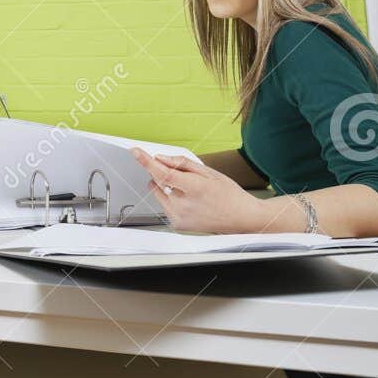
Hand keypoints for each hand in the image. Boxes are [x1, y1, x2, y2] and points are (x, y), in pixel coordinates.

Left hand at [131, 148, 260, 234]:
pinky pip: (164, 205)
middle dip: (163, 173)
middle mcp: (185, 206)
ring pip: (158, 193)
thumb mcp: (209, 172)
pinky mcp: (177, 225)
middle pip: (158, 182)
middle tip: (184, 176)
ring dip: (166, 187)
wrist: (242, 219)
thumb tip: (161, 158)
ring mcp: (180, 218)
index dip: (147, 162)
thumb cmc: (229, 195)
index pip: (164, 173)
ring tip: (190, 191)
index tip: (136, 152)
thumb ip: (182, 164)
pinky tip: (190, 202)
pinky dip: (170, 199)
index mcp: (195, 189)